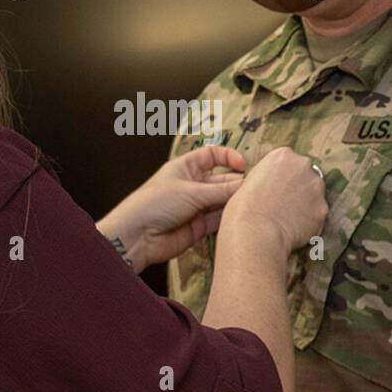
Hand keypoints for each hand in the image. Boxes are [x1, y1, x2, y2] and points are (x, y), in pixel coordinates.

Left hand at [97, 146, 246, 272]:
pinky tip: (238, 216)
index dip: (229, 157)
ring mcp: (196, 206)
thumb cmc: (154, 204)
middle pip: (221, 180)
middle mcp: (192, 185)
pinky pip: (218, 220)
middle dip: (236, 183)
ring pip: (222, 201)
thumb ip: (220, 190)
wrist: (138, 236)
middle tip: (252, 188)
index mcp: (186, 167)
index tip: (243, 164)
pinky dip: (228, 218)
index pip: (212, 155)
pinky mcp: (198, 226)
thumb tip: (245, 184)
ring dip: (233, 202)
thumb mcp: (191, 191)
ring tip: (249, 203)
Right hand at [223, 146, 327, 252]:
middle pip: (306, 174)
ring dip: (306, 203)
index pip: (289, 162)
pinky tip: (295, 228)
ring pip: (314, 194)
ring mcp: (316, 187)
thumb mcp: (251, 179)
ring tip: (288, 218)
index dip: (282, 177)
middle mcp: (303, 166)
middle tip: (283, 203)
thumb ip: (269, 176)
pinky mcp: (322, 208)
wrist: (256, 231)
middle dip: (298, 187)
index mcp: (283, 155)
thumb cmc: (245, 207)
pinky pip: (317, 214)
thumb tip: (274, 184)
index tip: (275, 189)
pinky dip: (309, 221)